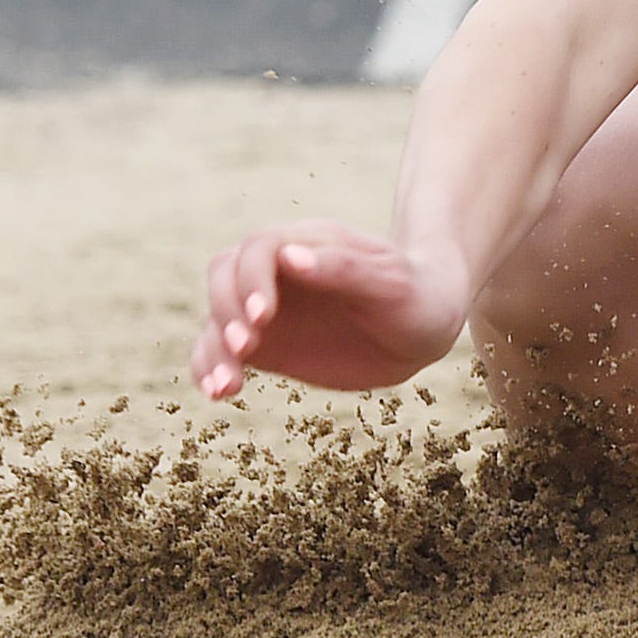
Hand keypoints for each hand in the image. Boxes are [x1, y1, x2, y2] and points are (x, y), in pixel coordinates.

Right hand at [193, 220, 468, 398]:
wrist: (426, 325)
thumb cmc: (415, 295)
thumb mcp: (392, 283)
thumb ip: (344, 268)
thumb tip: (291, 257)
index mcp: (309, 243)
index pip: (260, 248)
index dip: (253, 279)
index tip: (263, 316)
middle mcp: (279, 271)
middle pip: (226, 274)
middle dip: (227, 310)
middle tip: (245, 348)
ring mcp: (268, 307)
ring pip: (218, 316)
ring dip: (213, 348)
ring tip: (225, 386)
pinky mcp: (265, 344)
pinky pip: (222, 351)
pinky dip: (211, 369)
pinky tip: (220, 393)